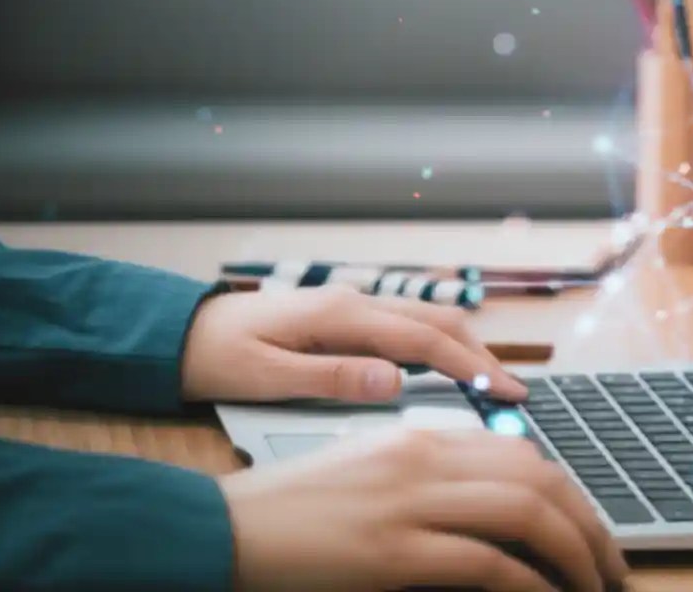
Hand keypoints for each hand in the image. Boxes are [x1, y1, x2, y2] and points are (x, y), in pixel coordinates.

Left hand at [181, 286, 526, 403]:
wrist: (178, 334)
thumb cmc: (217, 356)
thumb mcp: (267, 377)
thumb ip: (332, 378)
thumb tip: (394, 381)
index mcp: (339, 314)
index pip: (422, 339)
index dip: (469, 365)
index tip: (503, 389)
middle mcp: (352, 302)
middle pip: (436, 321)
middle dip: (480, 354)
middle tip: (514, 389)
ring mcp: (349, 306)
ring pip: (424, 321)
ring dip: (463, 347)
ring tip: (492, 378)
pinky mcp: (343, 317)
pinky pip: (404, 326)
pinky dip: (437, 344)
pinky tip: (447, 364)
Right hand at [220, 428, 628, 591]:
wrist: (223, 530)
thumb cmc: (294, 511)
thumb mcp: (372, 473)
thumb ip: (433, 478)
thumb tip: (497, 507)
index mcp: (421, 437)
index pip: (523, 452)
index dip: (571, 493)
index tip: (590, 529)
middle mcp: (424, 458)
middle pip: (539, 477)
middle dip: (590, 524)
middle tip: (610, 565)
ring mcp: (410, 502)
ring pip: (527, 513)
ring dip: (575, 554)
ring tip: (595, 586)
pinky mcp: (393, 551)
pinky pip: (489, 565)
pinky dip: (531, 587)